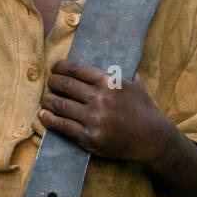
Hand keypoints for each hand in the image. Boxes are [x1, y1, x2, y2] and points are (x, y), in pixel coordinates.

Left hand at [38, 60, 174, 164]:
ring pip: (61, 105)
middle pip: (65, 85)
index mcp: (109, 82)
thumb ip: (120, 72)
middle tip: (49, 82)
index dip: (61, 67)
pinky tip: (44, 115)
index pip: (76, 69)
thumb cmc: (143, 110)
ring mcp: (94, 119)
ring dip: (48, 100)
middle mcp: (100, 99)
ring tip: (45, 98)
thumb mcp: (135, 85)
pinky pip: (63, 126)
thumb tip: (111, 56)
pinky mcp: (90, 138)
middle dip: (52, 82)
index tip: (55, 68)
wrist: (152, 139)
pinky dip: (50, 119)